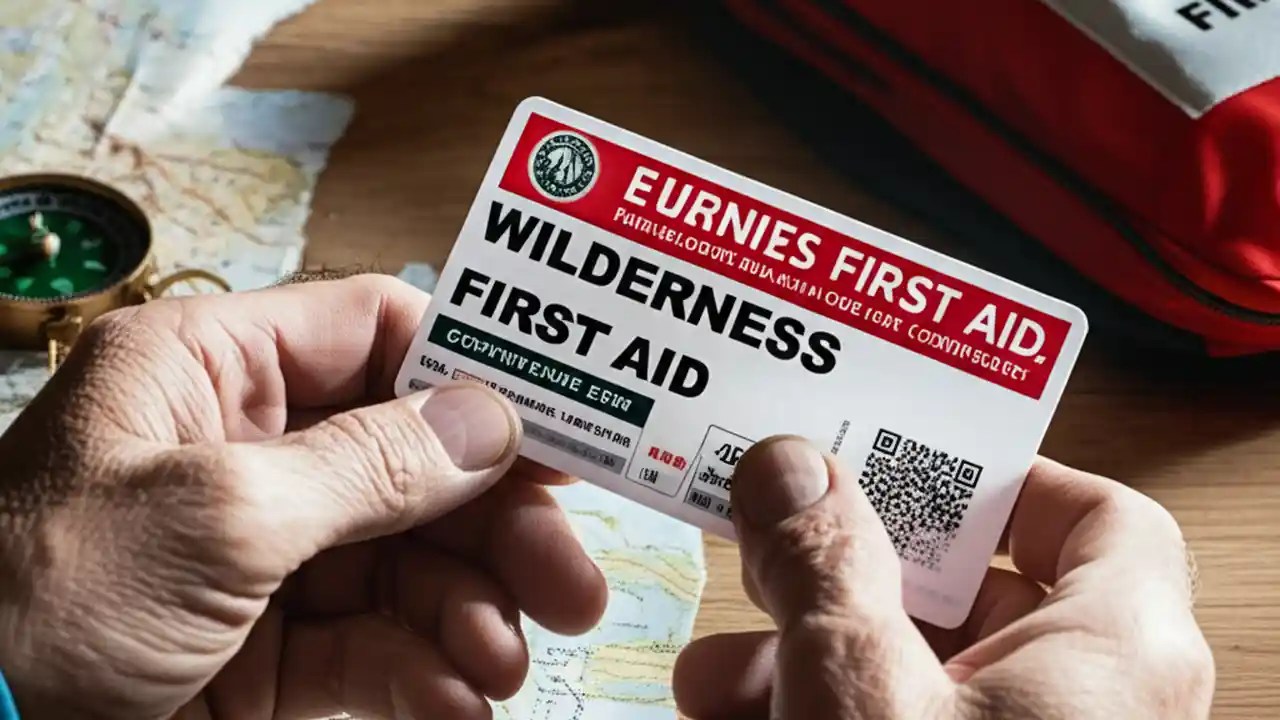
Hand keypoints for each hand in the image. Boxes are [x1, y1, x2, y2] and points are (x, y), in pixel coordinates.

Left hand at [0, 275, 607, 719]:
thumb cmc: (42, 601)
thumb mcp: (216, 516)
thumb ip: (365, 468)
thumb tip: (490, 421)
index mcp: (211, 373)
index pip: (374, 337)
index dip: (474, 375)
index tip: (563, 429)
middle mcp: (247, 452)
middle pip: (413, 463)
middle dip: (495, 524)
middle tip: (569, 582)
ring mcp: (263, 554)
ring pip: (408, 563)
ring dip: (471, 611)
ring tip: (504, 663)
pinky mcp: (269, 649)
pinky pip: (375, 646)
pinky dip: (427, 672)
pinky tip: (462, 701)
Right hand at [674, 437, 1212, 718]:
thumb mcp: (859, 695)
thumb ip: (821, 566)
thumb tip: (789, 464)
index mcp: (1118, 655)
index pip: (1099, 515)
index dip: (999, 474)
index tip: (896, 459)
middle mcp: (1097, 708)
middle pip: (978, 598)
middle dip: (842, 578)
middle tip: (764, 554)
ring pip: (924, 678)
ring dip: (806, 658)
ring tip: (711, 675)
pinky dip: (826, 716)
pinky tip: (730, 718)